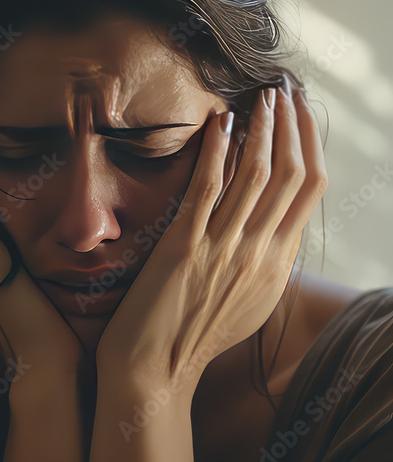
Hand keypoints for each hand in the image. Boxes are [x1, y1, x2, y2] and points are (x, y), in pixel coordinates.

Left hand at [96, 83, 325, 387]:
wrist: (153, 371)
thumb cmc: (190, 336)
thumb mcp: (245, 302)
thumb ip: (260, 263)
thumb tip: (268, 229)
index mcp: (276, 265)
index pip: (309, 193)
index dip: (309, 146)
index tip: (301, 115)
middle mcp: (259, 254)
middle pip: (293, 176)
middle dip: (294, 126)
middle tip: (286, 90)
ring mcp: (224, 250)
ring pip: (258, 176)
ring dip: (263, 128)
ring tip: (262, 96)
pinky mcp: (184, 248)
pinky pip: (208, 190)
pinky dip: (217, 151)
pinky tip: (220, 123)